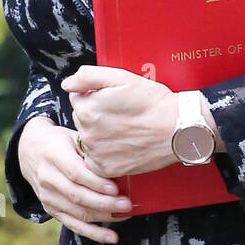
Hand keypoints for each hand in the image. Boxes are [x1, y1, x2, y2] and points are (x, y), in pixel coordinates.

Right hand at [17, 116, 134, 244]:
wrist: (31, 150)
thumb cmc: (60, 141)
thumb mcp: (73, 136)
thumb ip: (91, 150)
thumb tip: (120, 164)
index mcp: (54, 154)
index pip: (75, 173)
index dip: (96, 183)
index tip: (116, 188)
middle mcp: (47, 177)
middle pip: (77, 195)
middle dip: (104, 203)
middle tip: (126, 204)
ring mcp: (47, 196)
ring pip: (77, 212)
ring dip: (103, 216)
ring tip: (124, 215)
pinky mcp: (50, 209)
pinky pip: (73, 224)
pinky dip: (93, 233)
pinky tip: (110, 237)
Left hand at [60, 65, 180, 177]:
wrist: (177, 128)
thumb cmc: (153, 102)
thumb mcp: (121, 77)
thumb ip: (88, 76)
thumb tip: (67, 84)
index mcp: (87, 109)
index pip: (77, 98)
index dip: (96, 95)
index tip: (113, 99)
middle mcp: (87, 133)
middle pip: (81, 118)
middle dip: (96, 114)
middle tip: (121, 113)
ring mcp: (96, 153)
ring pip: (88, 138)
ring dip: (99, 133)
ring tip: (124, 129)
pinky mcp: (106, 168)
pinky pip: (94, 159)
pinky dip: (104, 152)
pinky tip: (122, 143)